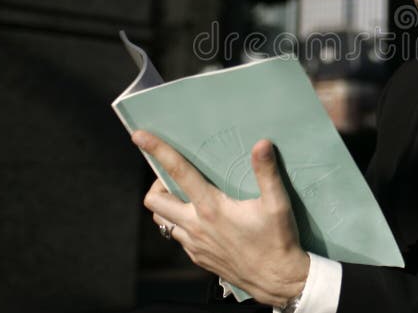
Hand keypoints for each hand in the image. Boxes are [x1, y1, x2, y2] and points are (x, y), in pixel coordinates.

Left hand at [132, 131, 309, 306]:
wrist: (276, 280)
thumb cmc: (277, 241)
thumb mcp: (277, 204)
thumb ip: (266, 172)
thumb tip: (261, 145)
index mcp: (212, 208)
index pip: (178, 173)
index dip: (158, 151)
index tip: (140, 136)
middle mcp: (196, 226)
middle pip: (154, 201)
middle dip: (157, 184)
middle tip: (175, 178)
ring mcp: (194, 245)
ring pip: (162, 221)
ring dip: (167, 206)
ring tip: (186, 197)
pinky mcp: (198, 257)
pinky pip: (178, 237)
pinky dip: (181, 224)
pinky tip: (202, 219)